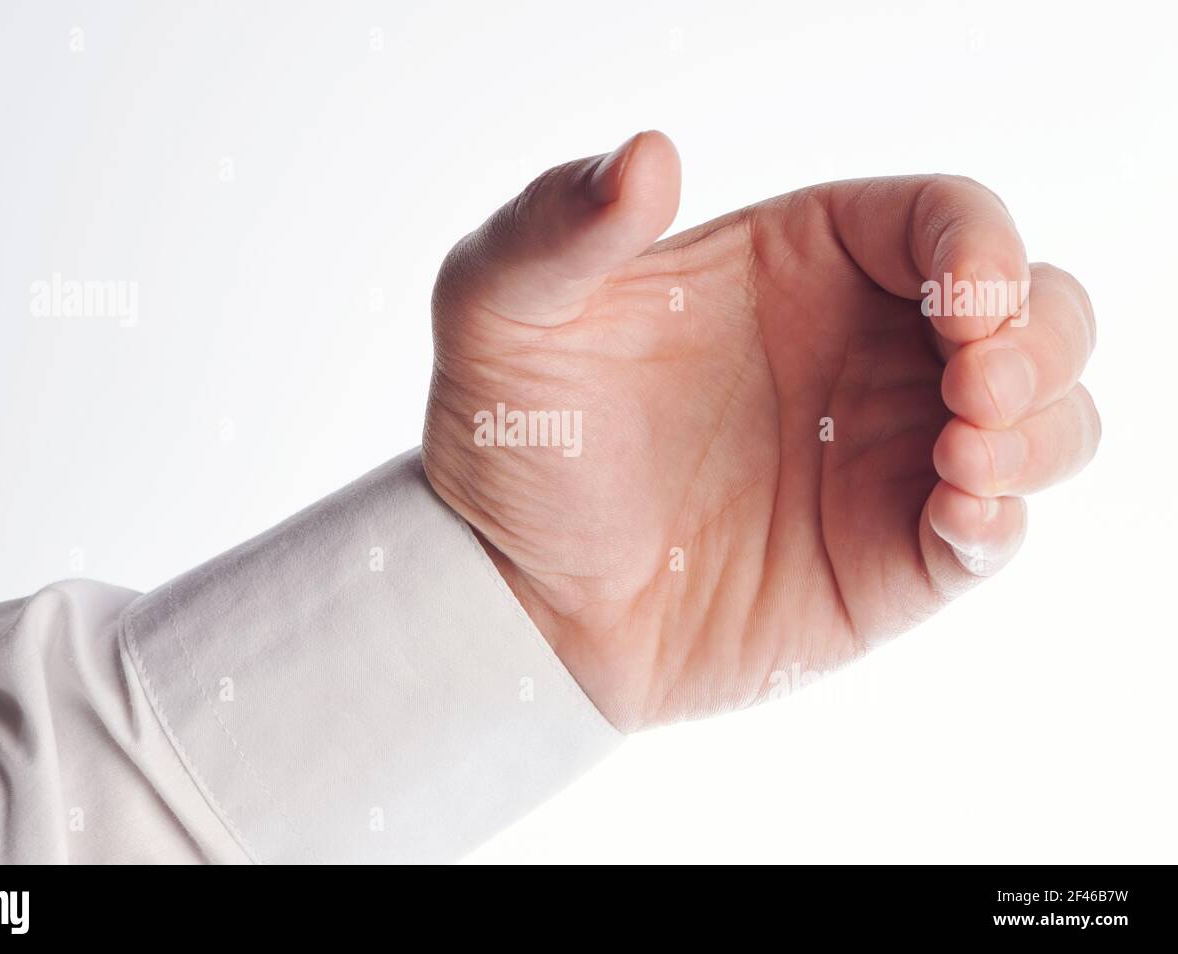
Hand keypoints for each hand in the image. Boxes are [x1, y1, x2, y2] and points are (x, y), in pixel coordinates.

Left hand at [421, 131, 1098, 731]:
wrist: (511, 594)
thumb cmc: (511, 440)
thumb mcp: (498, 309)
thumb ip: (557, 224)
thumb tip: (647, 154)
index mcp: (799, 265)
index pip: (945, 219)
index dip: (983, 243)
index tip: (963, 294)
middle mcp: (862, 351)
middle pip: (1030, 308)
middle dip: (1038, 334)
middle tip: (975, 381)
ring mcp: (883, 457)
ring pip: (1044, 417)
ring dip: (1043, 427)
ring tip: (963, 454)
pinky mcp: (887, 557)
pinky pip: (992, 533)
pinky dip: (1002, 521)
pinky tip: (955, 515)